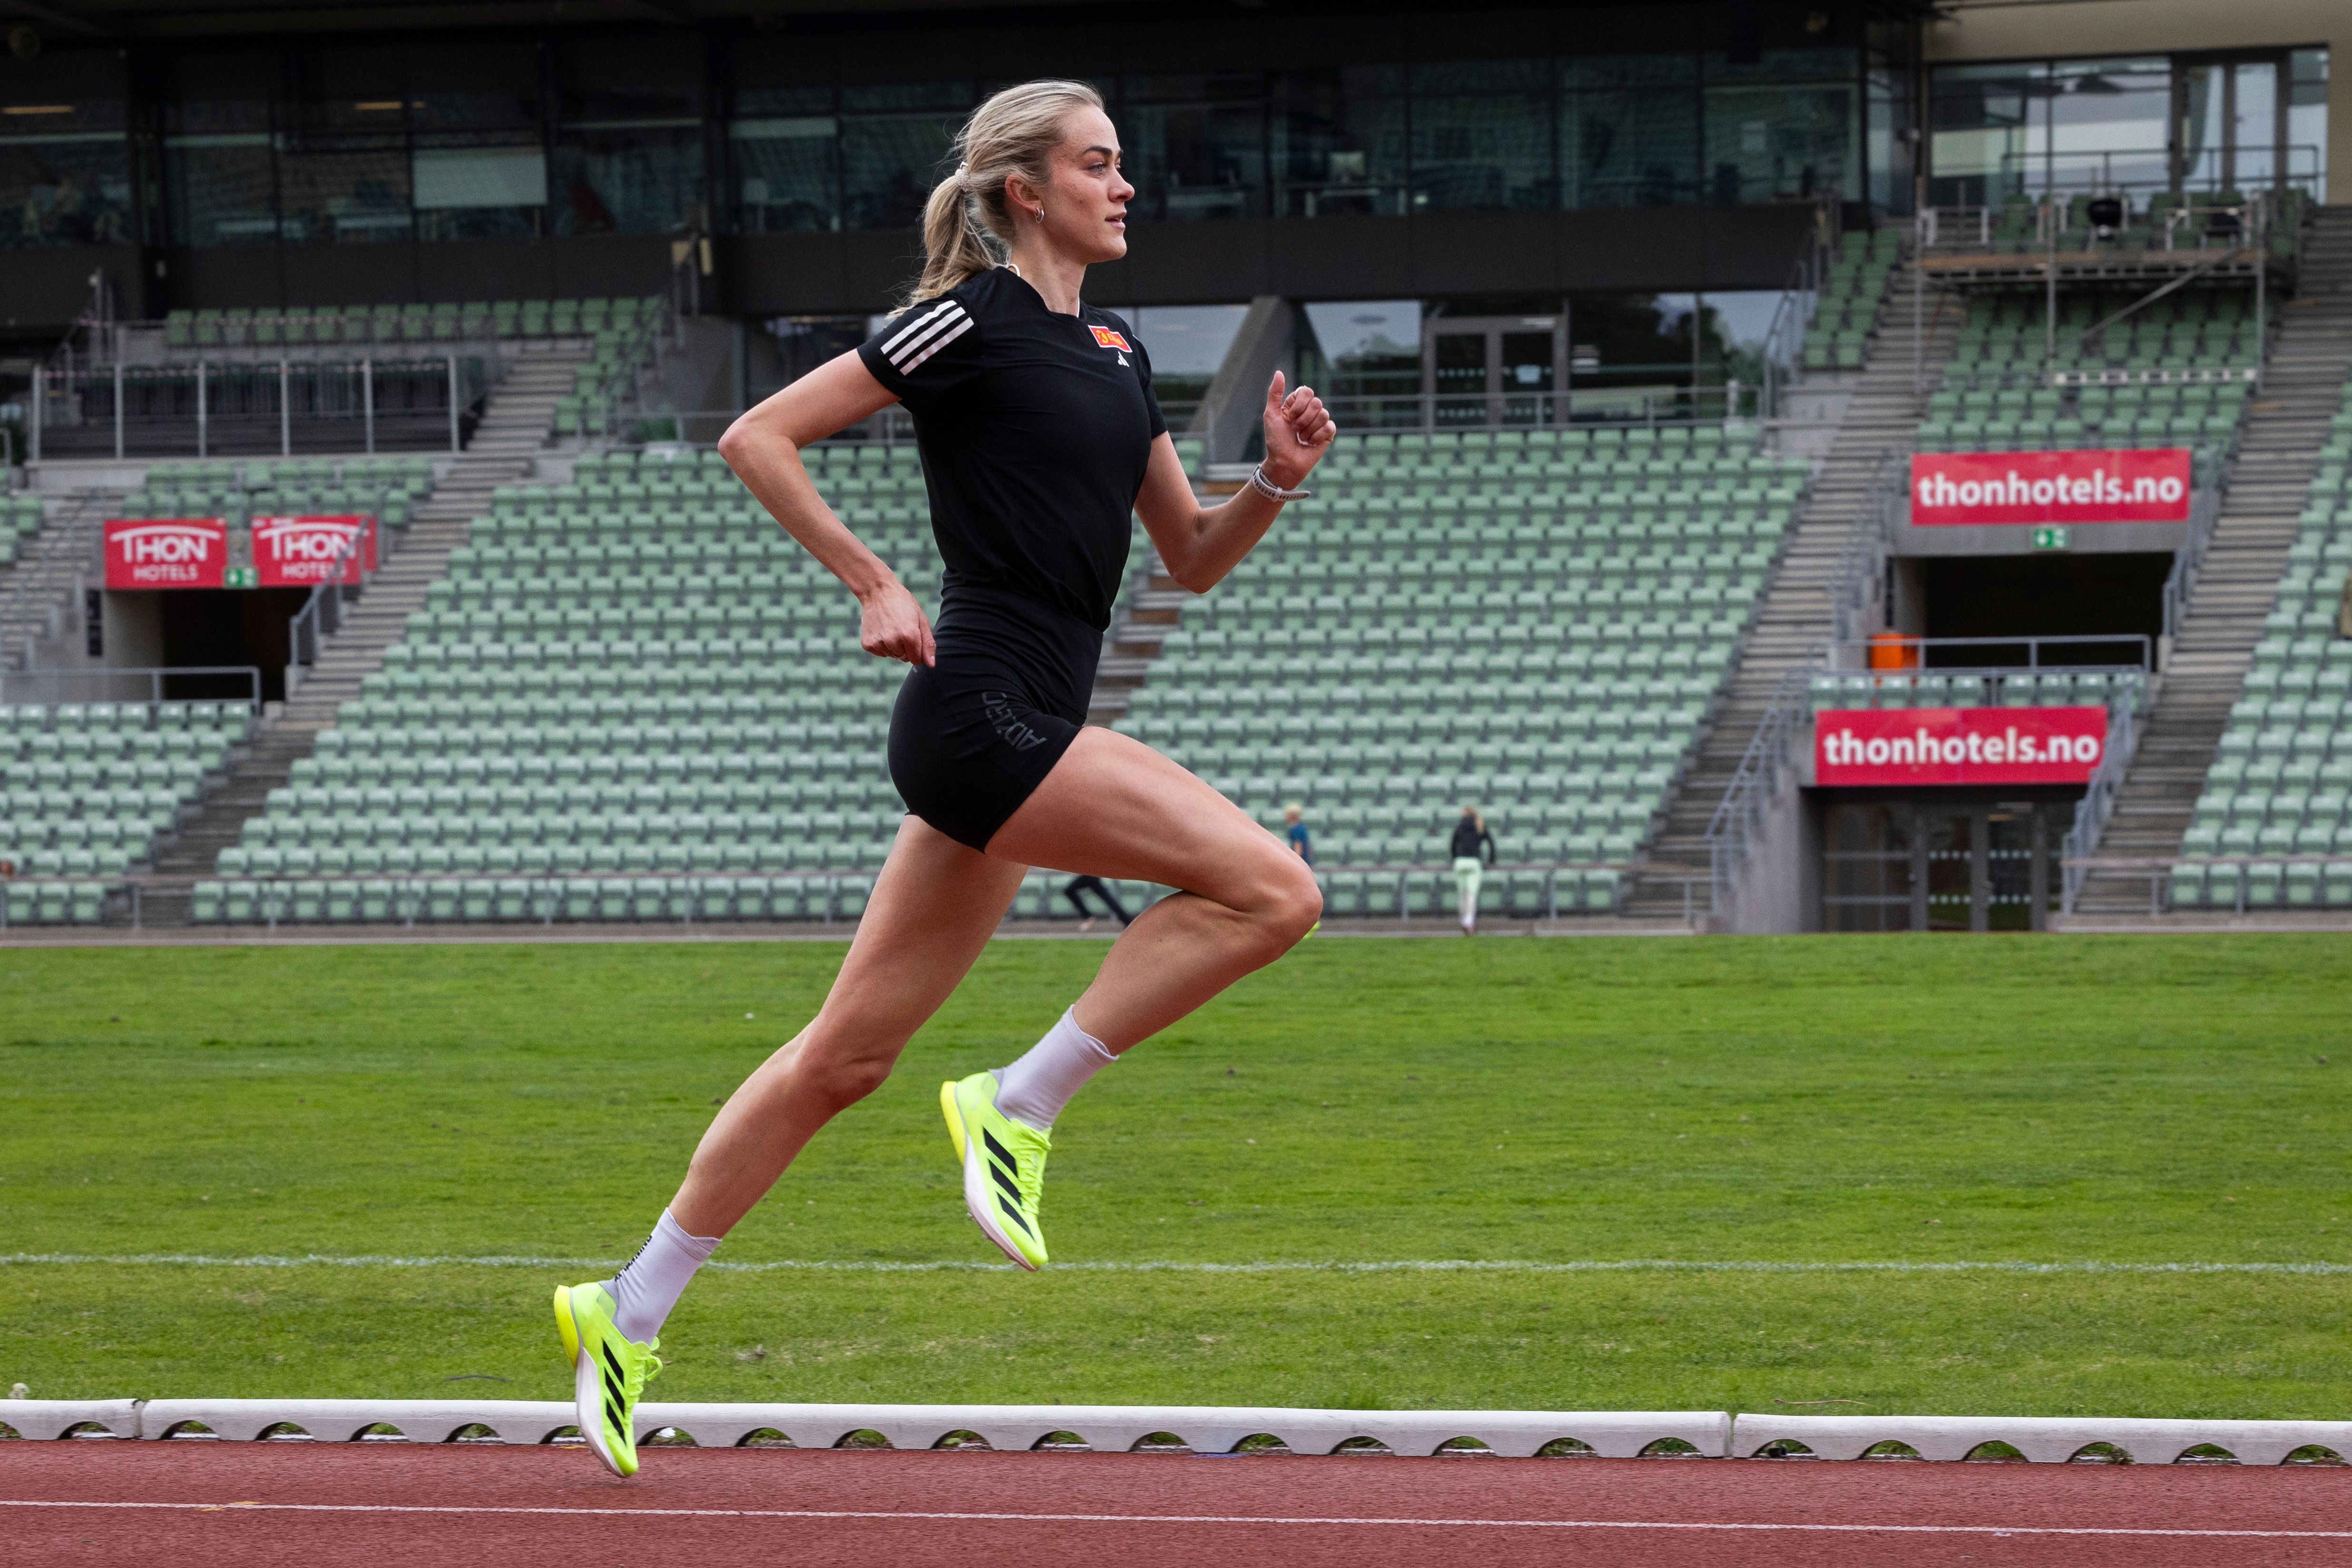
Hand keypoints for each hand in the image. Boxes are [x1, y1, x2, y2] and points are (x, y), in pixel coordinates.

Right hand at [857, 579, 935, 666]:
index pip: (917, 660)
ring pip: (892, 655)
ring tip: (890, 627)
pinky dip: (881, 644)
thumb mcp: (921, 620)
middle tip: (900, 628)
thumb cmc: (903, 603)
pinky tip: (881, 629)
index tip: (913, 637)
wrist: (878, 591)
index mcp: (910, 636)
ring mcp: (879, 643)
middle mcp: (893, 641)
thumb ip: (928, 644)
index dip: (917, 650)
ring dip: (893, 646)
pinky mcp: (867, 644)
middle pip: (904, 658)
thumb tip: (931, 665)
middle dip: (905, 648)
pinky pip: (880, 652)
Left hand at [1259, 371, 1335, 489]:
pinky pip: (1329, 427)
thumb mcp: (1271, 414)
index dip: (1299, 405)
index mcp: (1297, 404)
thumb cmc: (1276, 440)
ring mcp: (1320, 422)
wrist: (1284, 462)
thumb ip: (1274, 393)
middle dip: (1303, 419)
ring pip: (1323, 414)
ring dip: (1309, 429)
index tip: (1289, 417)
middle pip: (1316, 402)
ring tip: (1302, 438)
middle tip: (1295, 430)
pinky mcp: (1328, 434)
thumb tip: (1279, 372)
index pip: (1306, 391)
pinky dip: (1318, 436)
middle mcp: (1309, 411)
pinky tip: (1311, 443)